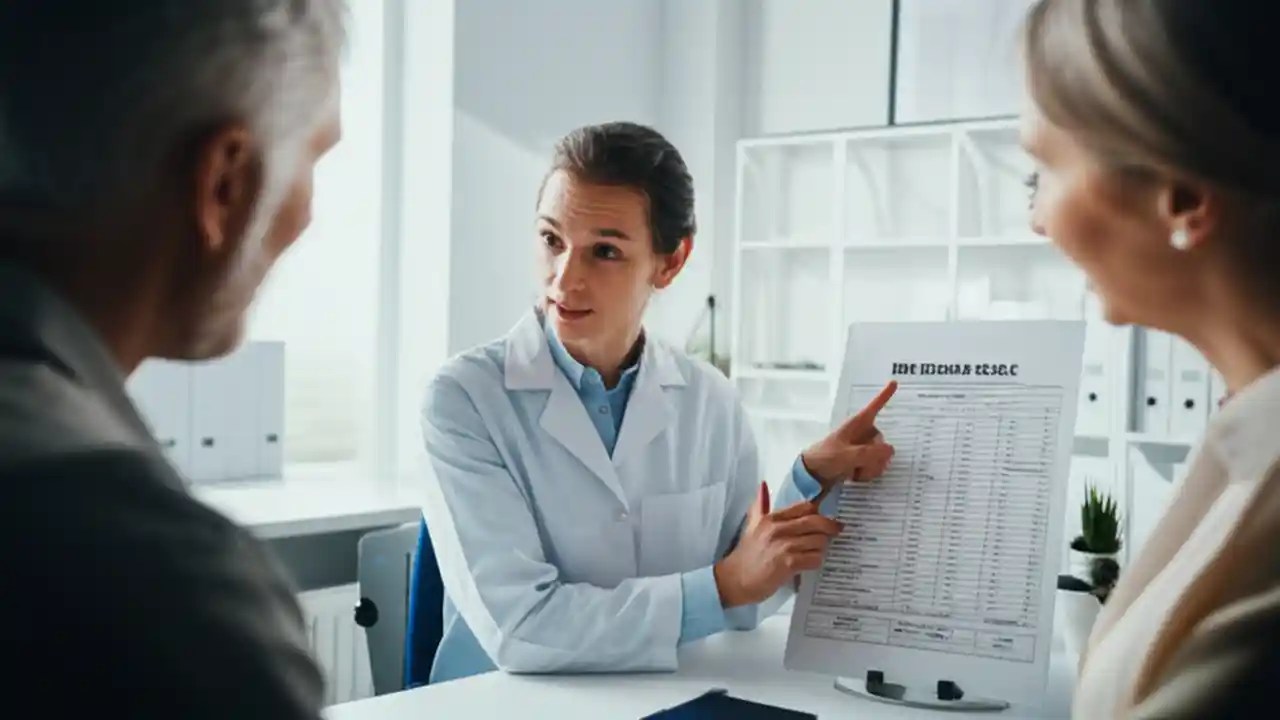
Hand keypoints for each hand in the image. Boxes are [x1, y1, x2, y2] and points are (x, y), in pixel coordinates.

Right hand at [714, 482, 842, 607]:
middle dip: (830, 526)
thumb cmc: (746, 555)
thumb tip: (763, 485)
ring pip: (818, 541)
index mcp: (771, 518)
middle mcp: (778, 529)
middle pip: (816, 522)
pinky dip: (817, 560)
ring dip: (823, 546)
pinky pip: (815, 558)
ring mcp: (784, 546)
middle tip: (837, 530)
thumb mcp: (751, 525)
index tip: (824, 517)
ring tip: (818, 550)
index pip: (804, 507)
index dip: (818, 512)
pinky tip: (811, 562)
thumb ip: (760, 505)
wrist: (735, 580)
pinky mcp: (788, 564)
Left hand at [801, 380, 897, 490]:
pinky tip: (855, 476)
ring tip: (854, 471)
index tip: (893, 382)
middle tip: (860, 465)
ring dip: (871, 467)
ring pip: (881, 456)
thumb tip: (889, 449)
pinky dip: (868, 473)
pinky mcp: (860, 460)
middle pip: (882, 442)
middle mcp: (862, 434)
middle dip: (876, 457)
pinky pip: (875, 466)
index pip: (874, 407)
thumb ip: (868, 453)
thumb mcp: (847, 456)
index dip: (884, 395)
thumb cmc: (825, 459)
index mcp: (857, 424)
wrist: (811, 475)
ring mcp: (862, 447)